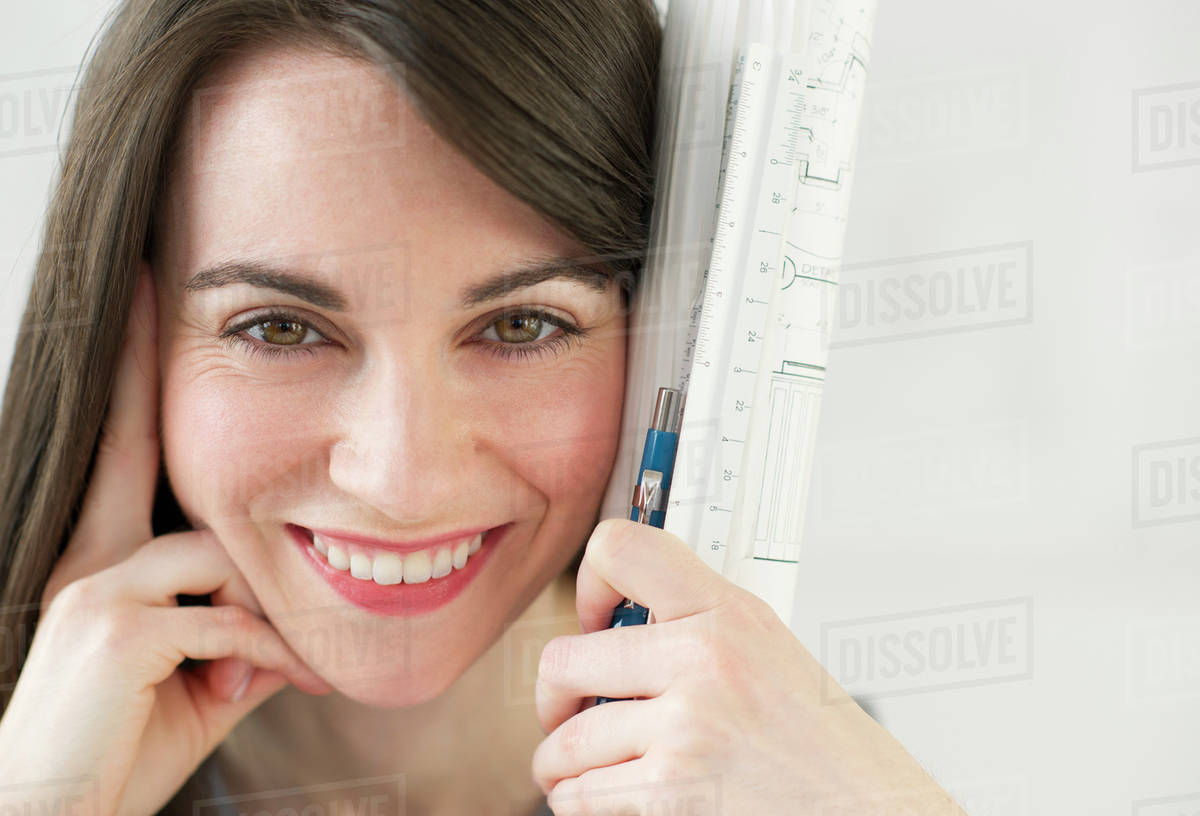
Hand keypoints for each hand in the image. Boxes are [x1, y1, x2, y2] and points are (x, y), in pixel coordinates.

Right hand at [0, 265, 331, 815]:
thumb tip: (286, 614)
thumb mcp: (201, 682)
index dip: (132, 378)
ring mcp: (93, 588)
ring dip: (270, 617)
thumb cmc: (124, 753)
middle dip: (146, 367)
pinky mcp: (112, 627)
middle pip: (139, 447)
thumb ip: (239, 631)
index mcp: (105, 563)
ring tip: (300, 672)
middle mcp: (87, 559)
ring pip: (220, 557)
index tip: (136, 297)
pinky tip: (283, 686)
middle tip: (146, 271)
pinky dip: (265, 654)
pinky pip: (227, 618)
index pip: (126, 454)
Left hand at [531, 518, 965, 814]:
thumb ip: (695, 625)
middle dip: (553, 700)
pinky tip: (613, 800)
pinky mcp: (670, 789)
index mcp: (727, 612)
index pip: (619, 548)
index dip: (586, 585)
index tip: (591, 622)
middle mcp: (703, 658)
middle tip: (566, 715)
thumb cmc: (817, 743)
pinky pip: (579, 797)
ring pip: (563, 742)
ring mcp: (685, 724)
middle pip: (562, 660)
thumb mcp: (766, 650)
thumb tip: (608, 628)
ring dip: (563, 767)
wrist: (867, 807)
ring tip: (584, 771)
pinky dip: (582, 806)